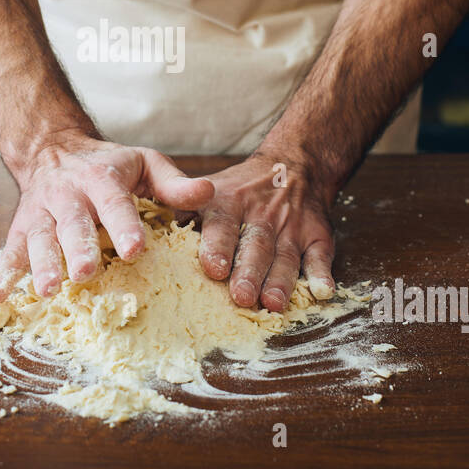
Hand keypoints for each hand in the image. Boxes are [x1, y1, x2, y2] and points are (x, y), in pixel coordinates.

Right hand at [0, 133, 214, 304]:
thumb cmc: (109, 165)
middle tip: (87, 274)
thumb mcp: (145, 163)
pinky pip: (9, 253)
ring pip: (39, 240)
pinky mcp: (21, 229)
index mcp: (100, 180)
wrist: (54, 149)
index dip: (123, 225)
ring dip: (41, 265)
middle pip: (72, 224)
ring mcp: (40, 214)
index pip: (114, 202)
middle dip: (78, 249)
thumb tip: (209, 192)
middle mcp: (67, 196)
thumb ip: (174, 184)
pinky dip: (1, 276)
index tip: (135, 249)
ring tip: (48, 291)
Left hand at [194, 150, 338, 311]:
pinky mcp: (317, 235)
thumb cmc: (242, 188)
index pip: (222, 223)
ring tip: (272, 303)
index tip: (212, 268)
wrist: (295, 165)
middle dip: (249, 271)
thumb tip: (146, 234)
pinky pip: (320, 255)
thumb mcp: (211, 191)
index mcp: (229, 201)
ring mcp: (292, 226)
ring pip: (286, 254)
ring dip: (280, 280)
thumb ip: (184, 211)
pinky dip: (322, 274)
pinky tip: (322, 292)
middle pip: (255, 244)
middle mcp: (261, 213)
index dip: (218, 245)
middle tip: (240, 297)